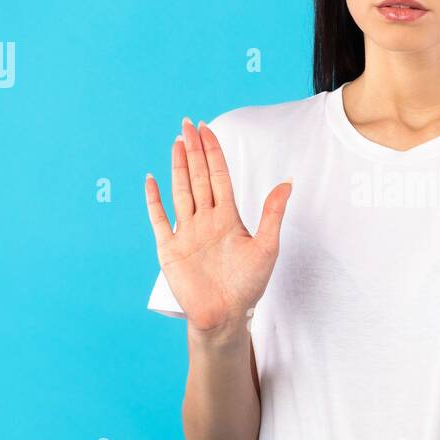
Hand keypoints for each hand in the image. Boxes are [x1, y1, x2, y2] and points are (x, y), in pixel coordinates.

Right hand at [145, 117, 292, 334]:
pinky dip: (154, 200)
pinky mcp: (169, 249)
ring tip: (176, 142)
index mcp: (228, 217)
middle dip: (193, 150)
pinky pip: (159, 219)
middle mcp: (206, 220)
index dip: (213, 152)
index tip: (207, 129)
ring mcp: (186, 232)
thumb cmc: (248, 285)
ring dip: (177, 167)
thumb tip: (288, 181)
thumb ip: (273, 213)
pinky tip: (151, 180)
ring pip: (180, 191)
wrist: (225, 316)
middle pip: (197, 177)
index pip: (218, 176)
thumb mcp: (267, 247)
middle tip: (187, 123)